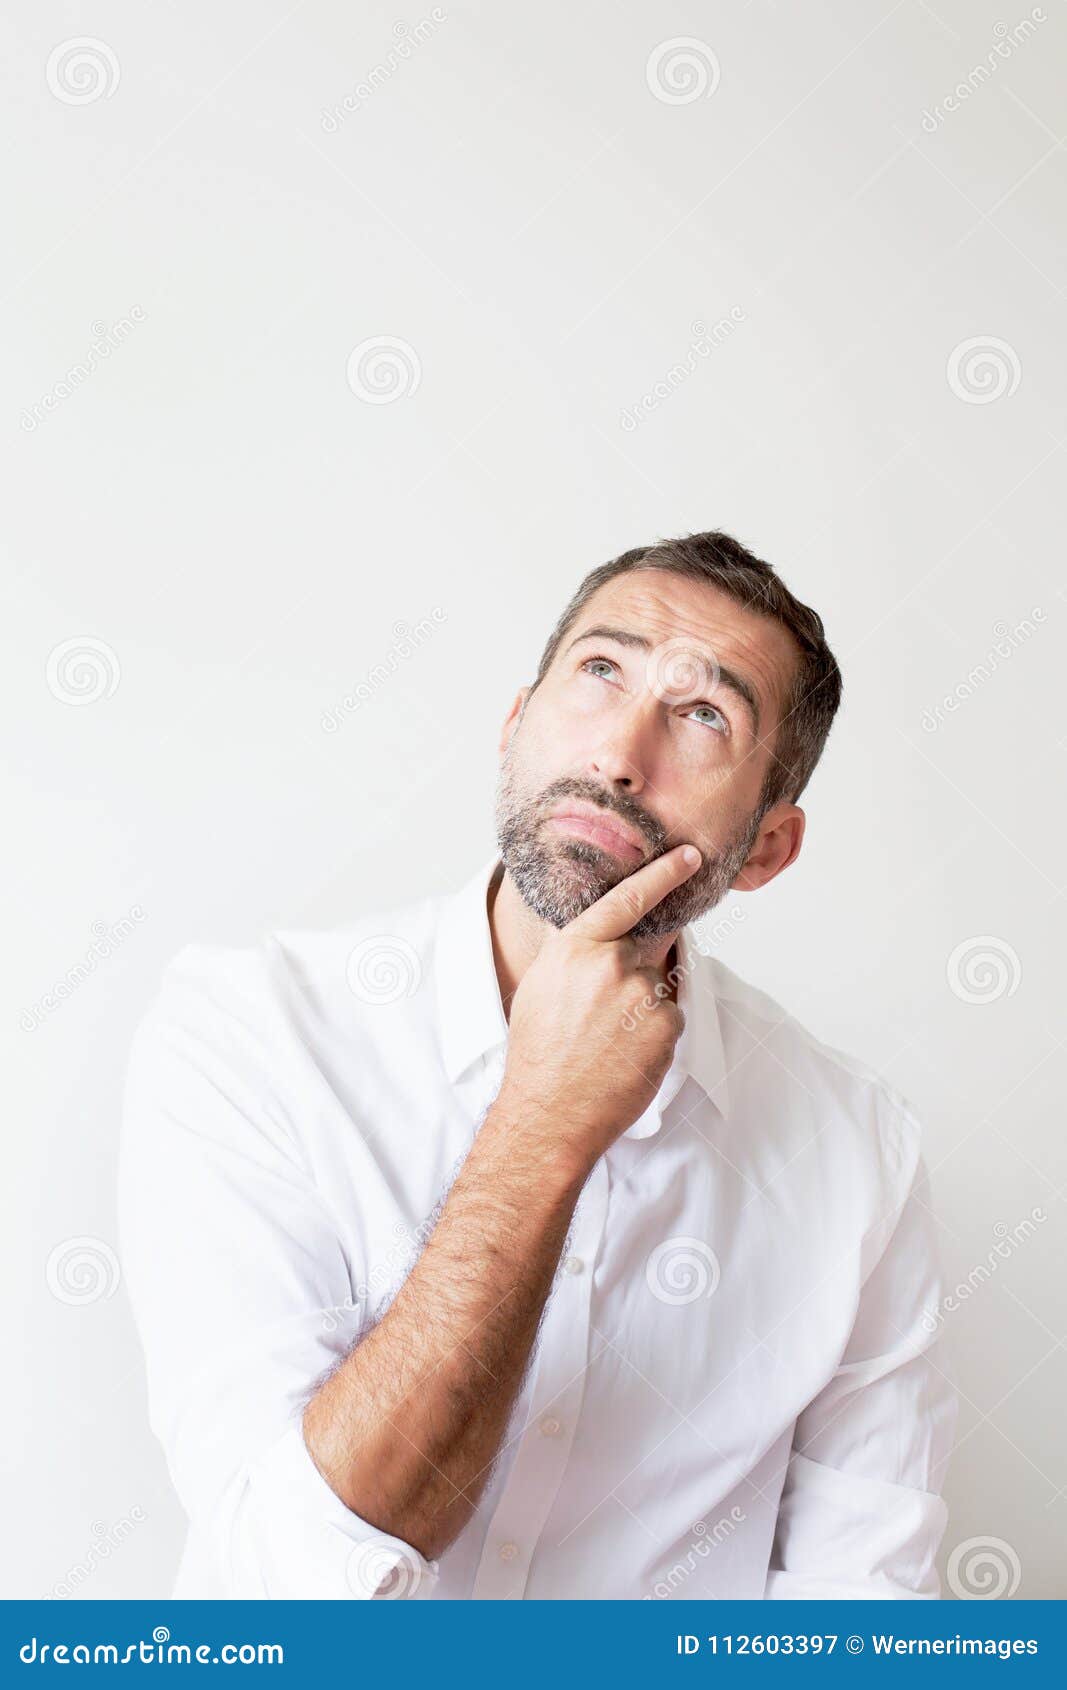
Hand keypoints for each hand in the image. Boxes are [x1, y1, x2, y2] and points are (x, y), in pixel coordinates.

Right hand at [495, 844, 702, 1176]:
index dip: (663, 873)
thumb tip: (601, 931)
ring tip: (607, 1043)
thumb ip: (575, 951)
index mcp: (576, 946)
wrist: (550, 1112)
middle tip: (603, 1016)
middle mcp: (612, 962)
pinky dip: (654, 1035)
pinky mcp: (667, 1025)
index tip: (689, 856)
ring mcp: (643, 993)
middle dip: (634, 974)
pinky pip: (669, 1019)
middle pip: (646, 949)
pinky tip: (625, 1056)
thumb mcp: (541, 984)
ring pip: (657, 988)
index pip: (628, 898)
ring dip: (641, 1009)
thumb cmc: (539, 1052)